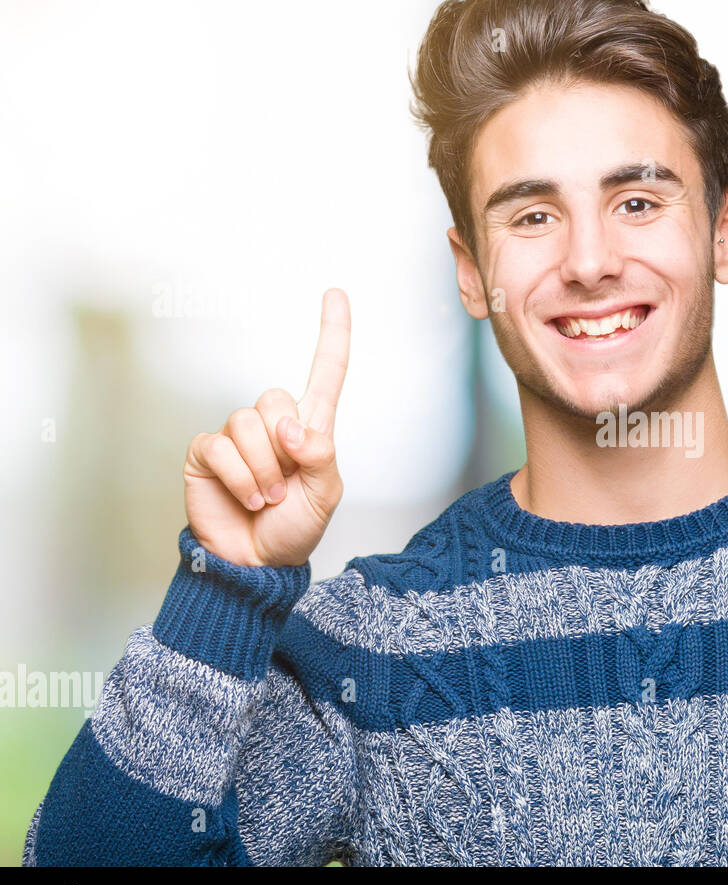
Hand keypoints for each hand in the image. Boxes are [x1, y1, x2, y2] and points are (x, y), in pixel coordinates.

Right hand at [183, 288, 349, 566]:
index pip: (325, 372)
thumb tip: (293, 428)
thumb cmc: (295, 528)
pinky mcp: (207, 452)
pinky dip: (241, 478)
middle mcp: (273, 425)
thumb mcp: (325, 494)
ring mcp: (237, 437)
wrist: (258, 563)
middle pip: (276, 398)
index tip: (336, 293)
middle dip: (284, 444)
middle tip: (287, 483)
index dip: (332, 333)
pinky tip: (247, 499)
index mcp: (311, 428)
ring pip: (248, 423)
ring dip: (263, 469)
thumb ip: (321, 455)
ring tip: (268, 498)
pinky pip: (221, 447)